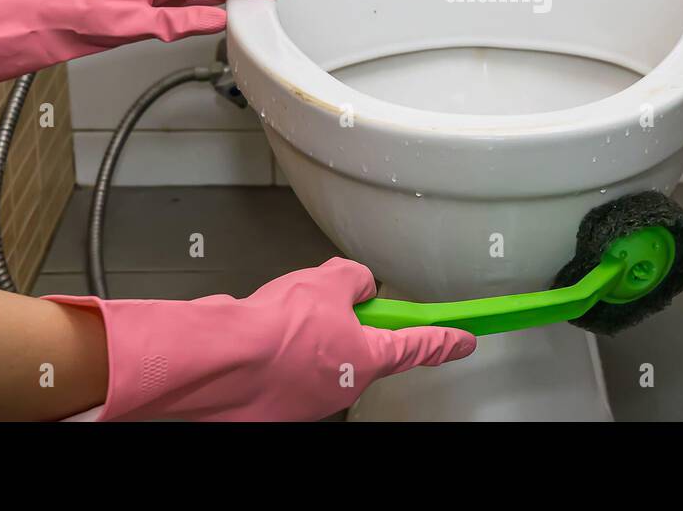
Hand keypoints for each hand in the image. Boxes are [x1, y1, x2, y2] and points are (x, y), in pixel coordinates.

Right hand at [45, 258, 476, 420]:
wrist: (216, 363)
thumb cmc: (271, 332)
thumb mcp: (326, 283)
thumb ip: (351, 280)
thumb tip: (357, 283)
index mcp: (367, 360)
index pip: (418, 348)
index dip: (445, 341)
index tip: (465, 340)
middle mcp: (340, 387)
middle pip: (356, 347)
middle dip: (340, 322)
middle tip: (318, 301)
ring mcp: (306, 400)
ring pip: (314, 356)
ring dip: (300, 334)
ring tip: (275, 316)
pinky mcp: (272, 404)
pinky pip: (280, 366)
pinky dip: (270, 348)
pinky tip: (255, 333)